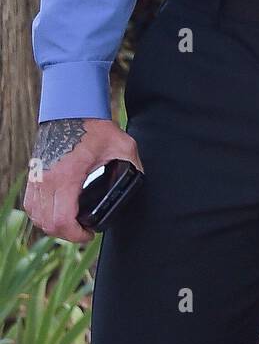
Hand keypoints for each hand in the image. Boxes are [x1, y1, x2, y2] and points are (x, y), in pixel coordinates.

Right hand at [22, 118, 144, 244]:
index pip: (62, 220)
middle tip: (83, 231)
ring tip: (71, 223)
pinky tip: (56, 212)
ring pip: (36, 216)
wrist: (70, 108)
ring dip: (52, 225)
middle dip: (66, 233)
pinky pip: (31, 204)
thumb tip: (141, 179)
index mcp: (66, 176)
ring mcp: (36, 177)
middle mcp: (46, 180)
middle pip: (48, 223)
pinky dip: (41, 214)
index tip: (89, 234)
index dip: (76, 235)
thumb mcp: (121, 145)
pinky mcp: (32, 174)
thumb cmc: (93, 126)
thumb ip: (133, 164)